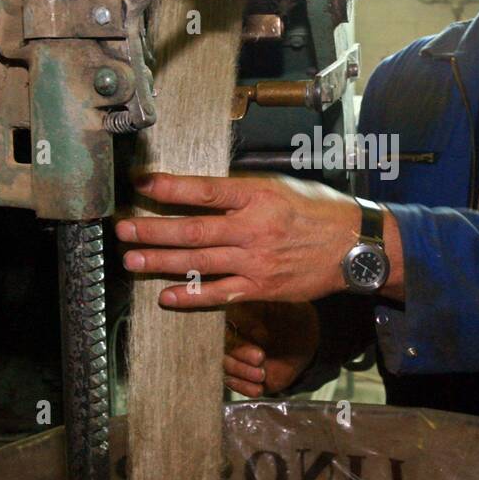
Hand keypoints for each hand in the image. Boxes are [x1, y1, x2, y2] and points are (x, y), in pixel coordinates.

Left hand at [114, 172, 403, 307]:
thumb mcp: (282, 186)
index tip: (141, 183)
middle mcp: (253, 228)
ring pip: (198, 261)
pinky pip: (219, 294)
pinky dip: (190, 296)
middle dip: (152, 230)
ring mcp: (255, 261)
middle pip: (192, 229)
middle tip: (123, 229)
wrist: (356, 246)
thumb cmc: (320, 211)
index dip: (170, 187)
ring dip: (160, 261)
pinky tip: (166, 296)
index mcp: (258, 196)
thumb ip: (243, 191)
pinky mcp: (261, 287)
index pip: (204, 189)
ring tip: (131, 260)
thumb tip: (205, 191)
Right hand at [224, 301, 319, 396]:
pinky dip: (245, 388)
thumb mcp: (278, 306)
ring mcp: (233, 358)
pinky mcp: (241, 376)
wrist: (306, 339)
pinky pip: (235, 385)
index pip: (215, 324)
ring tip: (261, 373)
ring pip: (225, 368)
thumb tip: (239, 303)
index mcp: (231, 315)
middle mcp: (227, 337)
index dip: (222, 331)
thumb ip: (257, 306)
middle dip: (238, 355)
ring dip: (242, 373)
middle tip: (259, 357)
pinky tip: (258, 388)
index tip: (237, 333)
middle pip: (220, 348)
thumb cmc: (290, 314)